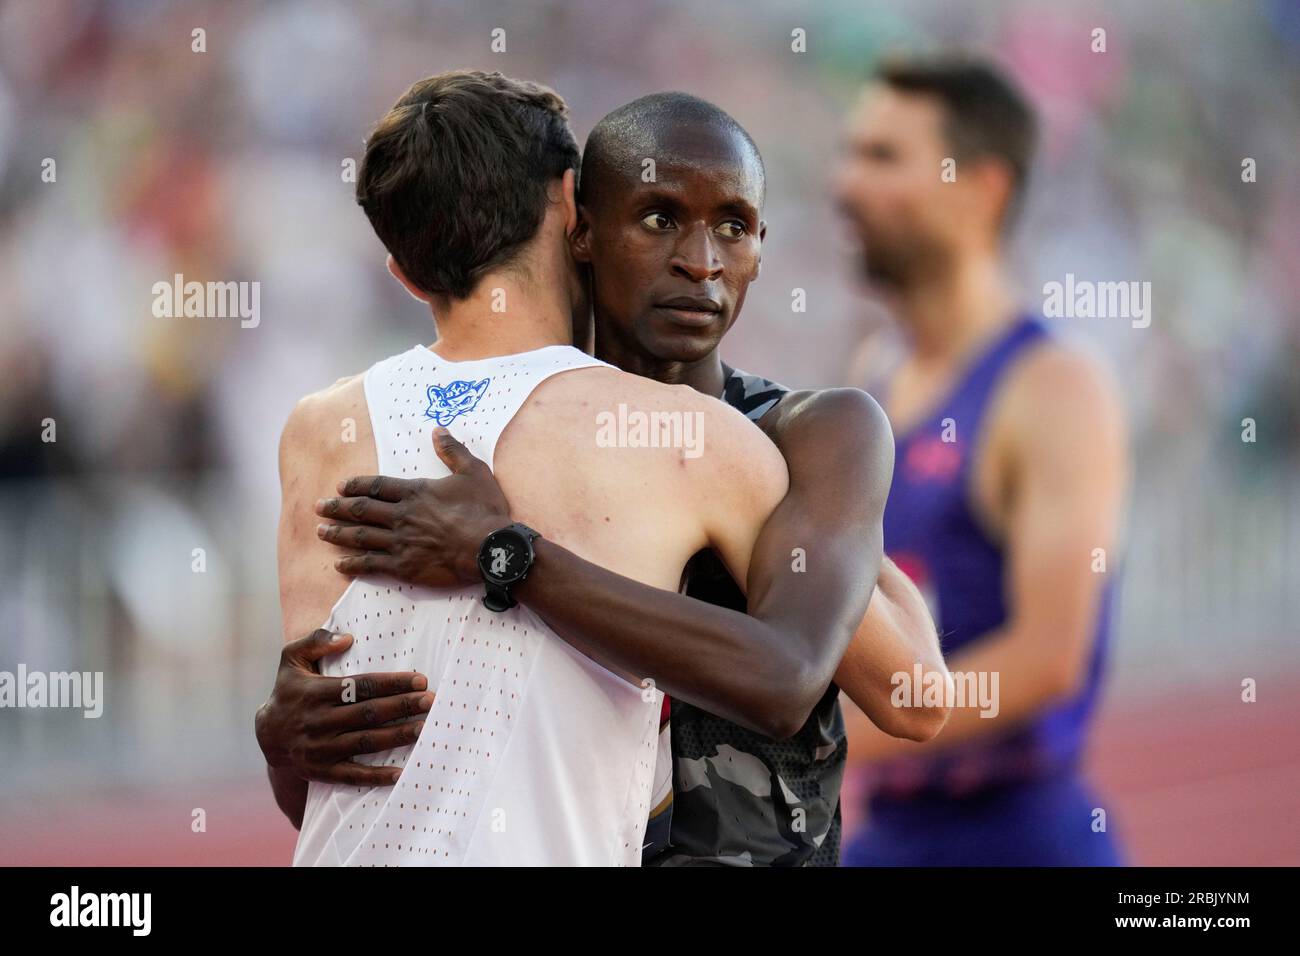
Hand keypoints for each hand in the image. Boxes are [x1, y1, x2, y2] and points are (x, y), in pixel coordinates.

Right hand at [254, 628, 432, 785]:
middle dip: (402, 707)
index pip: (360, 686)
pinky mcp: (320, 771)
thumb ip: (315, 642)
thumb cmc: (288, 691)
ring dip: (396, 736)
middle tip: (430, 701)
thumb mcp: (291, 659)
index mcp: (315, 692)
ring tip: (424, 728)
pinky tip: (400, 773)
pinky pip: (351, 775)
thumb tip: (347, 638)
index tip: (419, 680)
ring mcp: (319, 748)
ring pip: (364, 742)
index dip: (391, 683)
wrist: (266, 735)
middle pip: (368, 713)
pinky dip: (375, 776)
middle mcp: (318, 721)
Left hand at [314, 426, 510, 587]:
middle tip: (318, 507)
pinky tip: (339, 564)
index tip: (340, 486)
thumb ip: (453, 451)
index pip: (377, 486)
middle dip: (337, 508)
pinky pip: (371, 564)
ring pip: (360, 536)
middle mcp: (402, 515)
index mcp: (415, 492)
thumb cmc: (484, 509)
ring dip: (338, 533)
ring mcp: (400, 542)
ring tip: (321, 532)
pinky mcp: (405, 566)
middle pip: (362, 510)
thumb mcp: (473, 472)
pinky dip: (353, 564)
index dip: (356, 486)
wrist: (491, 547)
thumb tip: (438, 429)